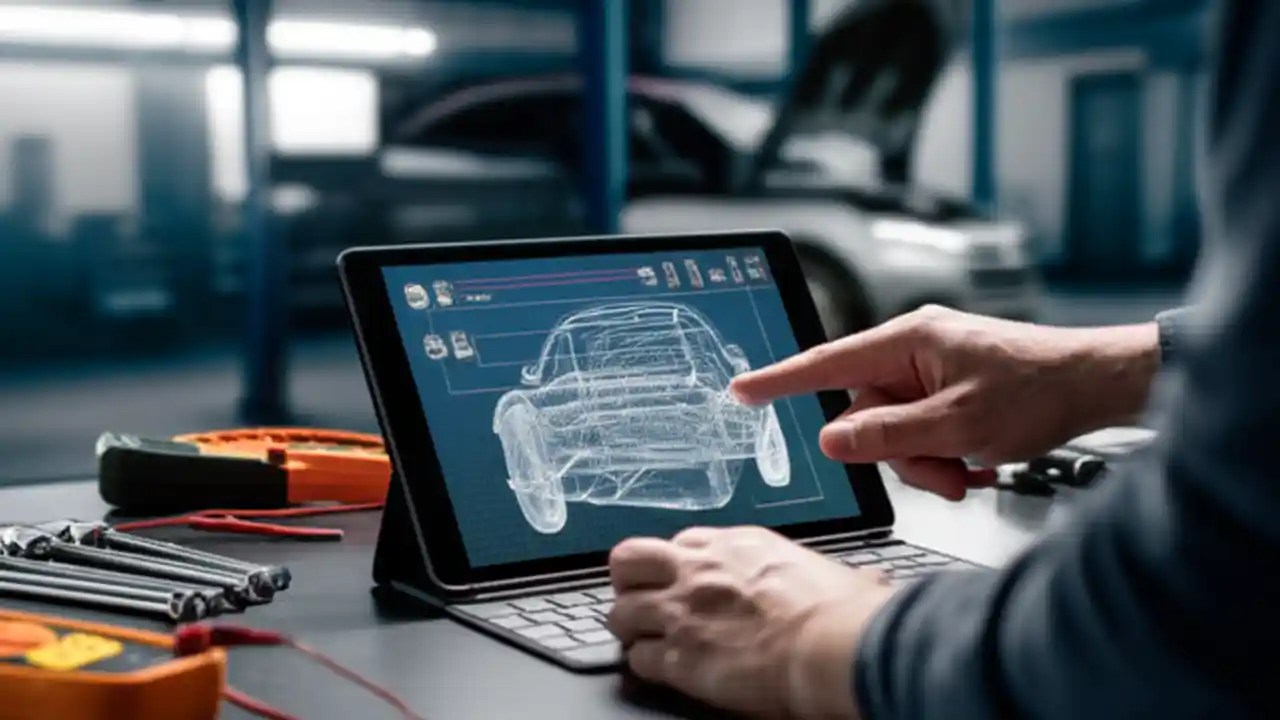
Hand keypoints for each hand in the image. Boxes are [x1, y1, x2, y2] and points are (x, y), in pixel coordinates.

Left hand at [608, 526, 895, 719]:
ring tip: (643, 640)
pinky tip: (660, 671)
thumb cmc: (843, 614)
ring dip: (630, 627)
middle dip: (630, 580)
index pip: (682, 542)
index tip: (683, 578)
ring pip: (621, 611)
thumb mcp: (834, 574)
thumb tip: (868, 583)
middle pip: (630, 559)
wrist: (834, 648)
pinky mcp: (679, 658)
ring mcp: (683, 613)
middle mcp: (700, 571)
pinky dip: (645, 666)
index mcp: (738, 545)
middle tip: (641, 599)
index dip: (677, 563)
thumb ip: (830, 576)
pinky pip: (638, 659)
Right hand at [731, 306, 1158, 499]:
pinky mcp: (948, 389)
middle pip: (866, 412)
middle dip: (900, 452)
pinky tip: (976, 463)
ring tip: (969, 470)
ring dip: (926, 460)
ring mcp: (931, 371)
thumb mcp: (958, 424)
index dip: (780, 380)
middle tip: (944, 472)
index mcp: (908, 340)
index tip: (742, 391)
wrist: (1098, 386)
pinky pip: (920, 430)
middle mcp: (914, 350)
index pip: (827, 362)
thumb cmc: (1041, 388)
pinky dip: (942, 455)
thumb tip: (834, 439)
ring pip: (893, 430)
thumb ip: (889, 435)